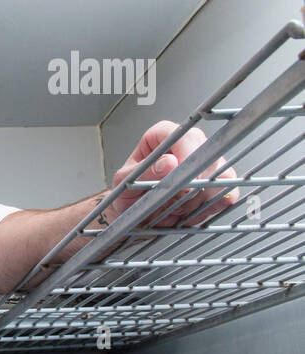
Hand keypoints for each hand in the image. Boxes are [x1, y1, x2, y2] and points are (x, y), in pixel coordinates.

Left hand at [106, 120, 239, 227]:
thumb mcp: (125, 184)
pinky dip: (210, 207)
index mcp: (161, 138)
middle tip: (176, 196)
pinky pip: (227, 193)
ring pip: (222, 174)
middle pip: (207, 153)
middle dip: (193, 182)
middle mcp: (187, 146)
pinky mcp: (216, 185)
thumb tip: (169, 162)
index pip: (182, 135)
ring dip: (201, 197)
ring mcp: (205, 165)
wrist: (134, 218)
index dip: (186, 152)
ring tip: (177, 206)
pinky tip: (190, 213)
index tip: (182, 172)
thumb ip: (144, 173)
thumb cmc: (127, 195)